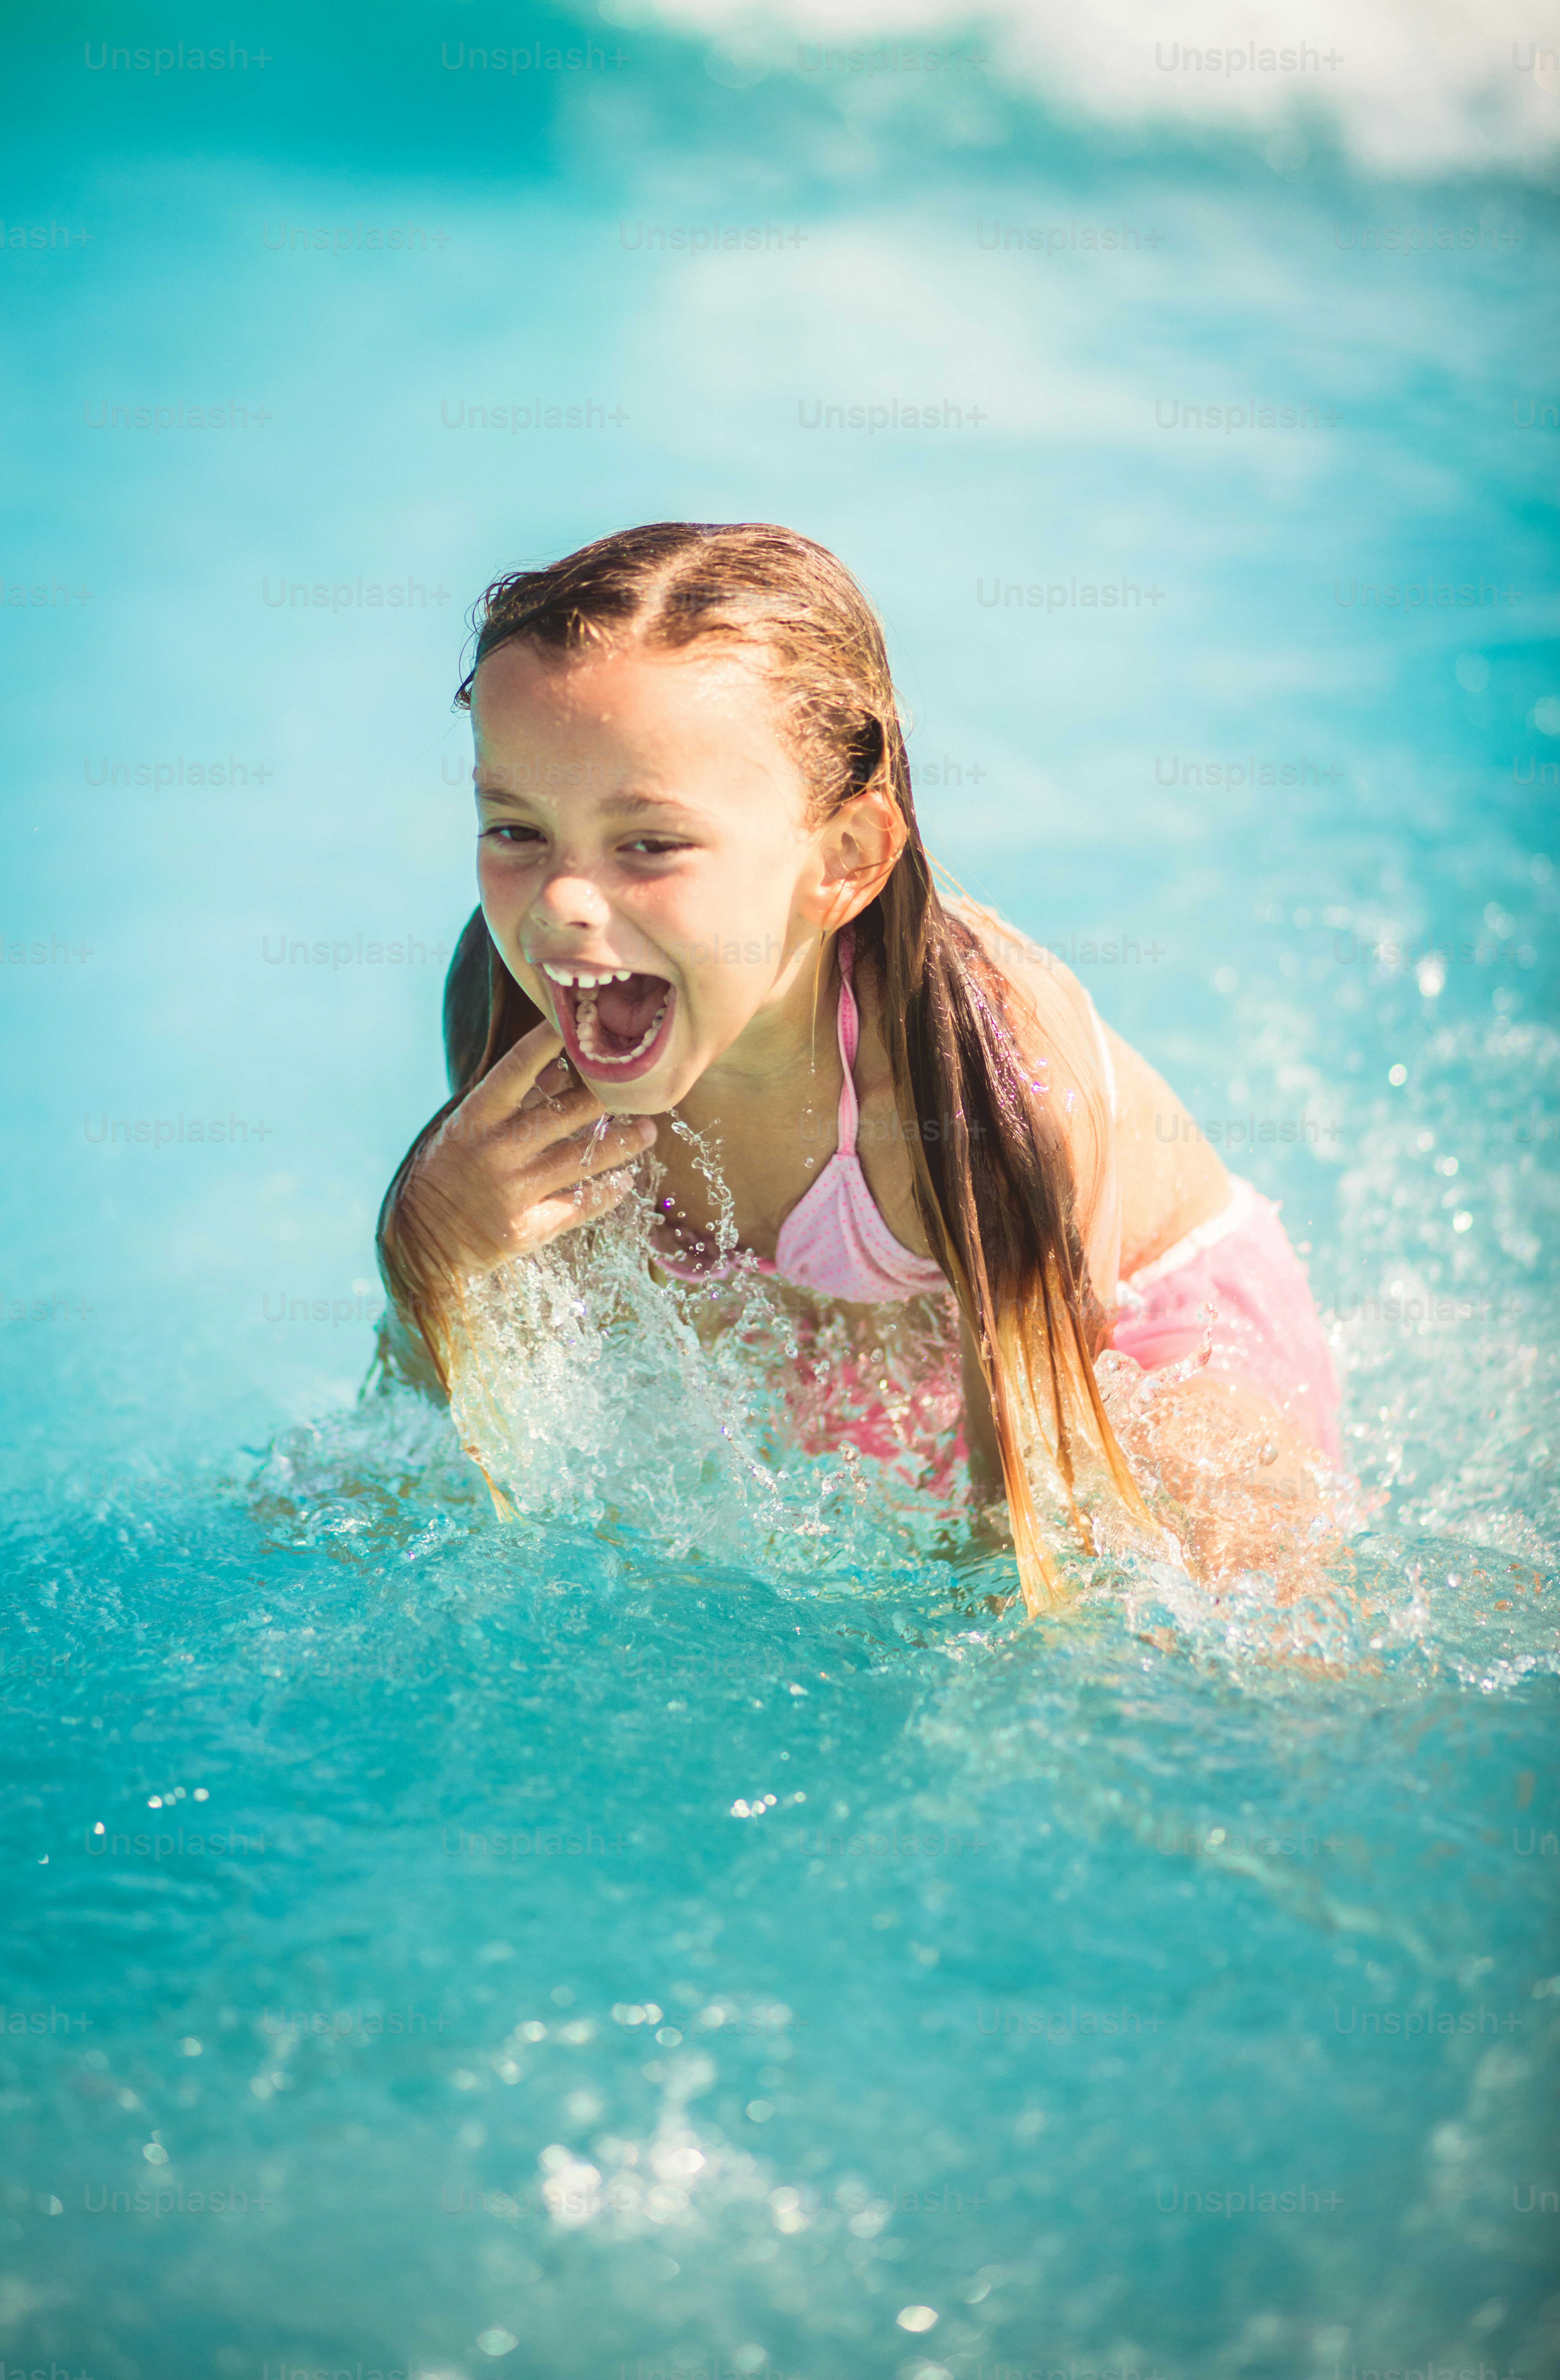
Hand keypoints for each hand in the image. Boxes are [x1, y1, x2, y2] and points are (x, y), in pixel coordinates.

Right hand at [392, 1022, 657, 1286]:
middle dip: (607, 1097)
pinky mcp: (528, 1228)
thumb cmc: (450, 1174)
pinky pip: (580, 1205)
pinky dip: (607, 1191)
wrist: (426, 1243)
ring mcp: (513, 1192)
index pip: (515, 1070)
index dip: (546, 1043)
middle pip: (564, 1115)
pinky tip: (625, 1180)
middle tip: (639, 1087)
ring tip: (648, 1131)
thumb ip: (515, 1100)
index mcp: (475, 1120)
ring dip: (622, 1144)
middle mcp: (496, 1152)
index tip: (577, 1021)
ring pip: (582, 1161)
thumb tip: (560, 1067)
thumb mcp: (470, 1129)